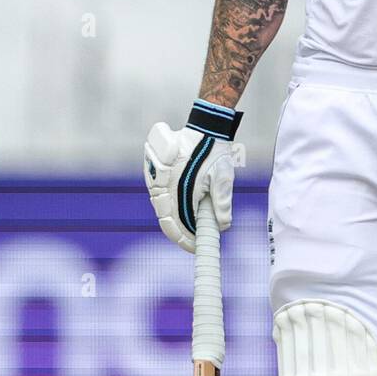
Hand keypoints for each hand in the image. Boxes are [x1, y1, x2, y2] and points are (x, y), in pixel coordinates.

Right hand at [144, 121, 233, 252]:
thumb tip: (223, 226)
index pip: (176, 226)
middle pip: (166, 221)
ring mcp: (155, 180)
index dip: (186, 241)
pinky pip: (159, 197)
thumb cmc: (214, 152)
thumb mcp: (223, 179)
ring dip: (174, 220)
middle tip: (194, 241)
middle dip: (180, 233)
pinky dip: (170, 206)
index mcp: (178, 191)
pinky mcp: (153, 173)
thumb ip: (222, 204)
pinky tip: (182, 209)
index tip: (196, 248)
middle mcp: (162, 187)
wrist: (204, 127)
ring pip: (161, 209)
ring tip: (191, 227)